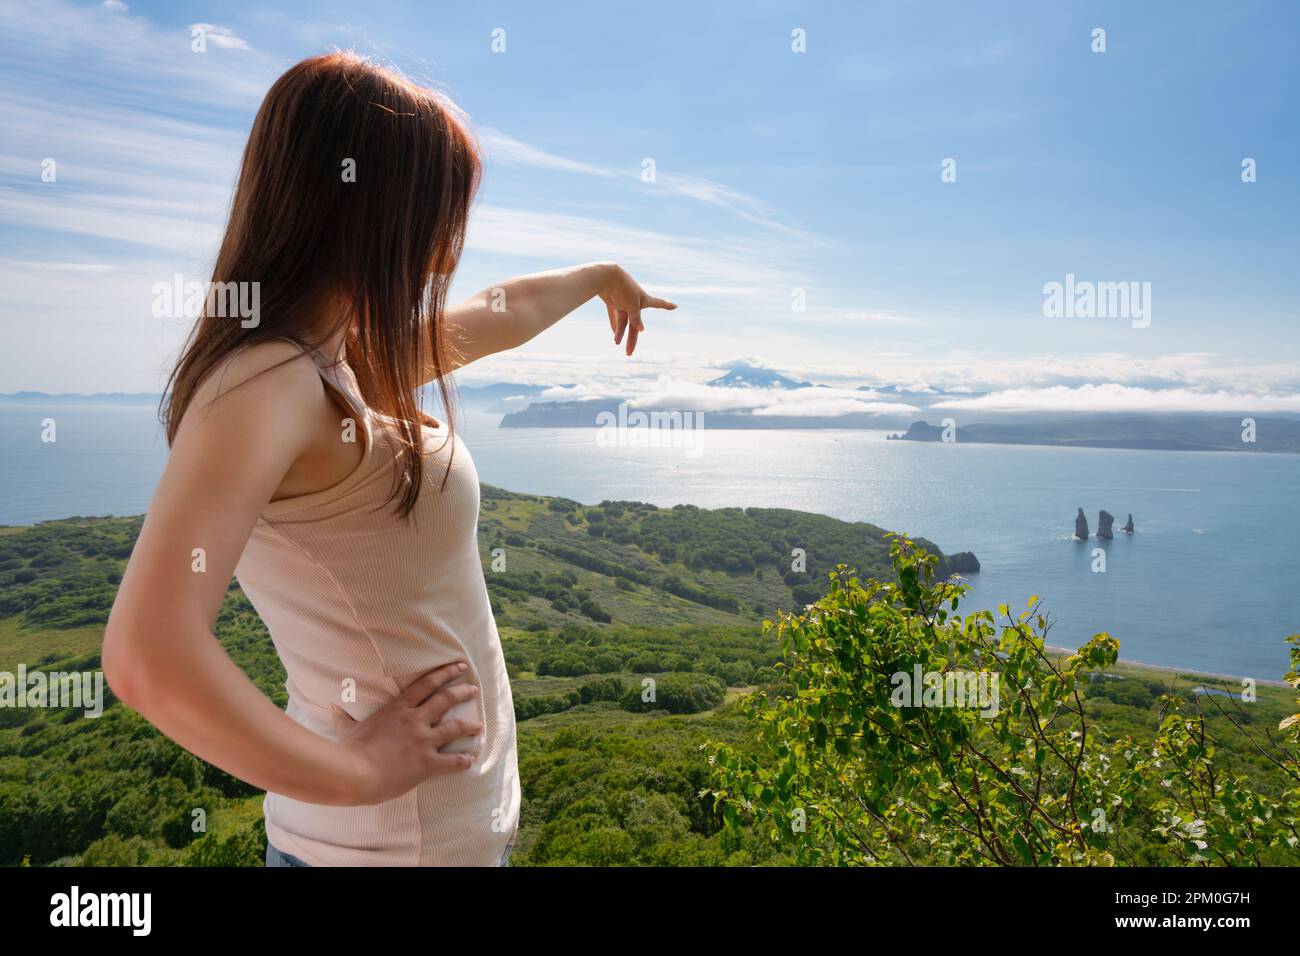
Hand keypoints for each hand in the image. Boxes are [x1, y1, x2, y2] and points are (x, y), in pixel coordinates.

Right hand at [332, 661, 481, 805]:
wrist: (356, 774)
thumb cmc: (349, 751)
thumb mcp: (346, 729)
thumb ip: (343, 717)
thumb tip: (332, 707)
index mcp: (397, 709)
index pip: (426, 684)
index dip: (444, 673)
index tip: (458, 667)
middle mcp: (414, 720)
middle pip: (446, 700)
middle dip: (462, 692)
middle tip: (473, 689)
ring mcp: (423, 741)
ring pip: (455, 727)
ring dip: (470, 725)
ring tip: (479, 725)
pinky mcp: (427, 763)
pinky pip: (452, 761)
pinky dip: (463, 760)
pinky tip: (471, 759)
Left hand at [597, 264, 676, 355]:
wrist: (605, 277)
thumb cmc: (623, 289)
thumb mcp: (632, 305)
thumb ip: (635, 318)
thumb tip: (641, 330)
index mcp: (644, 299)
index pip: (658, 303)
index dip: (667, 305)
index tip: (676, 306)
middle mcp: (635, 301)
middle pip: (635, 324)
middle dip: (632, 339)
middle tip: (629, 353)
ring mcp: (623, 301)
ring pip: (623, 321)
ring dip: (620, 332)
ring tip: (617, 343)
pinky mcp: (612, 301)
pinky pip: (614, 315)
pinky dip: (614, 323)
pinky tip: (614, 332)